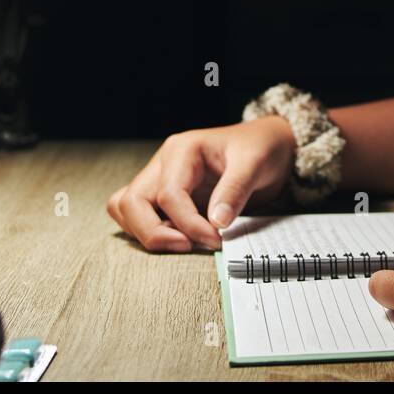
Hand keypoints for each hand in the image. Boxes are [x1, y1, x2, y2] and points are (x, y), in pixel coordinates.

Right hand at [106, 117, 295, 251]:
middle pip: (132, 202)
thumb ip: (235, 190)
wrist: (268, 145)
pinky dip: (149, 231)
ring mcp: (160, 180)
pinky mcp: (164, 197)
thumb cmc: (260, 148)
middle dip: (154, 233)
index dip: (189, 224)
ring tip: (184, 244)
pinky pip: (137, 215)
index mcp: (181, 150)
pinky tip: (179, 239)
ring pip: (125, 208)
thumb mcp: (255, 163)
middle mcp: (163, 164)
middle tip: (188, 247)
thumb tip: (216, 223)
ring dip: (146, 233)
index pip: (168, 196)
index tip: (216, 240)